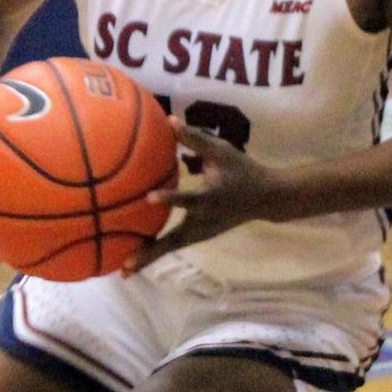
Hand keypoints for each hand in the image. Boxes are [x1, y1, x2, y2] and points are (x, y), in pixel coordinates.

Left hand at [125, 118, 277, 273]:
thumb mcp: (223, 151)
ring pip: (172, 246)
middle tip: (125, 266)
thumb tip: (169, 121)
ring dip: (149, 257)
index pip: (189, 199)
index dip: (170, 198)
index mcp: (210, 198)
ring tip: (124, 270)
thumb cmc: (243, 170)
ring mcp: (202, 232)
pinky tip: (138, 256)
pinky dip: (157, 250)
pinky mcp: (201, 235)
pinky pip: (175, 243)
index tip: (148, 198)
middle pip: (173, 241)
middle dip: (150, 254)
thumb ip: (195, 139)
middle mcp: (204, 220)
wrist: (266, 198)